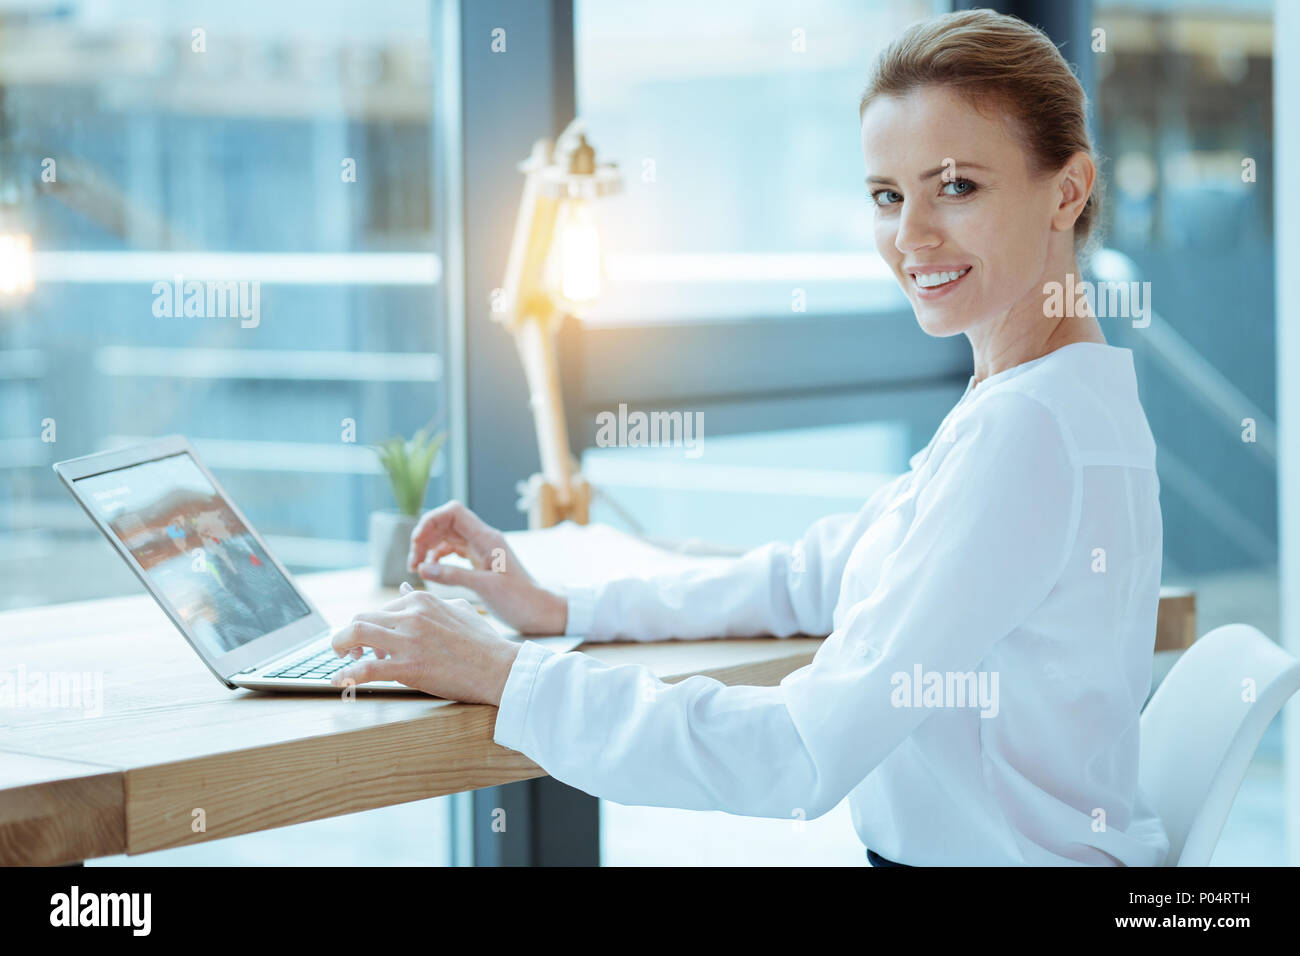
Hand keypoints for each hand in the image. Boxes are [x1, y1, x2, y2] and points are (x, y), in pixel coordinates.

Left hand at [330, 583, 521, 703]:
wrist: (499, 667)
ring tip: (340, 661)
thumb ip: (430, 598)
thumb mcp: (457, 608)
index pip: (379, 609)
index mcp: (421, 599)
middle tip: (349, 652)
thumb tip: (401, 588)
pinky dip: (346, 675)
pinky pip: (365, 669)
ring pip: (355, 634)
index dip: (370, 627)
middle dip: (348, 635)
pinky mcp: (408, 667)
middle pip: (360, 618)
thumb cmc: (483, 641)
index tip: (371, 643)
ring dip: (339, 647)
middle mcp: (411, 615)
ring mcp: (408, 640)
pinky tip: (339, 681)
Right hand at [406, 500, 567, 634]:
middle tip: (413, 563)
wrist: (541, 611)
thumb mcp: (486, 588)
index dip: (431, 521)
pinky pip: (453, 551)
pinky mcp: (480, 562)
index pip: (453, 512)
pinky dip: (438, 557)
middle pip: (446, 523)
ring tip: (416, 569)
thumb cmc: (520, 600)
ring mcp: (482, 550)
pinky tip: (431, 571)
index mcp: (487, 539)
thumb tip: (422, 568)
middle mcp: (484, 539)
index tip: (417, 543)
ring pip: (448, 537)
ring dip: (429, 548)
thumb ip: (453, 576)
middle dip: (425, 537)